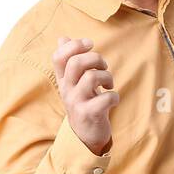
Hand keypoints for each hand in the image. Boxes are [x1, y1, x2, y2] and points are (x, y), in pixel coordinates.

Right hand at [52, 37, 116, 155]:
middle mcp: (66, 89)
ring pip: (92, 77)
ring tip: (109, 84)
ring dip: (107, 76)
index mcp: (63, 79)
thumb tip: (62, 38)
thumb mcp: (74, 82)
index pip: (58, 56)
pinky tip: (113, 99)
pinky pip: (106, 98)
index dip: (74, 45)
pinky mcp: (89, 114)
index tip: (89, 44)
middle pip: (76, 63)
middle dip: (96, 59)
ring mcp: (76, 102)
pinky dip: (114, 96)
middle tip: (103, 67)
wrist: (85, 136)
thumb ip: (69, 61)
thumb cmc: (84, 102)